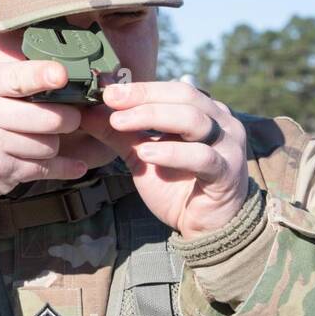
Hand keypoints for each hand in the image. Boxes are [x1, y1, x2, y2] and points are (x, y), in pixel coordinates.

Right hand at [0, 60, 87, 203]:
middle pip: (48, 118)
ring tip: (45, 139)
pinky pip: (45, 169)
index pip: (16, 79)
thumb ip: (18, 79)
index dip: (41, 75)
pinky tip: (75, 165)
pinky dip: (64, 167)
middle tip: (71, 117)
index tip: (61, 75)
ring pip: (49, 145)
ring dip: (55, 143)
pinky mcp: (0, 173)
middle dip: (69, 118)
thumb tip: (66, 78)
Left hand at [79, 81, 248, 238]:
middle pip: (184, 96)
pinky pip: (202, 157)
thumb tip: (86, 112)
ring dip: (153, 117)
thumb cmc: (177, 186)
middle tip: (111, 100)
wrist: (204, 227)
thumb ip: (119, 133)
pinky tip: (146, 153)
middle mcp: (222, 123)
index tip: (107, 92)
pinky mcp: (228, 173)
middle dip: (144, 96)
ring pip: (194, 120)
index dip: (140, 88)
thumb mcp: (142, 155)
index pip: (173, 89)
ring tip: (119, 123)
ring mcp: (229, 146)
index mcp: (204, 112)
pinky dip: (172, 153)